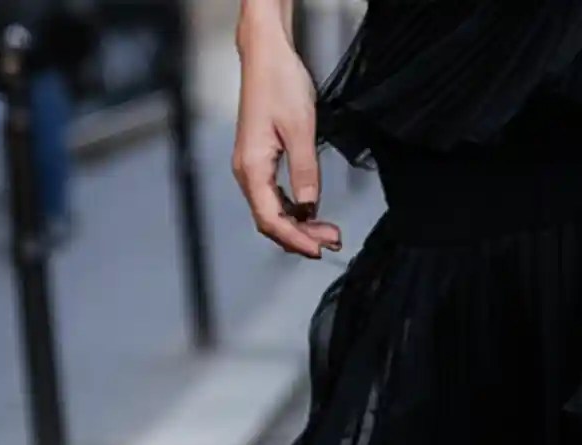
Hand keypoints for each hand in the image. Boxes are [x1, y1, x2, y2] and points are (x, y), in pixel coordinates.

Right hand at [233, 7, 339, 258]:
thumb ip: (305, 171)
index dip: (295, 239)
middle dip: (302, 236)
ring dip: (300, 224)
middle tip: (334, 242)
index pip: (270, 219)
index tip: (320, 250)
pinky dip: (295, 209)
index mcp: (252, 166)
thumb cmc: (282, 86)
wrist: (267, 57)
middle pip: (270, 220)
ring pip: (273, 210)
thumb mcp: (301, 129)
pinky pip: (275, 196)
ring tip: (330, 232)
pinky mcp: (261, 160)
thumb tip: (308, 206)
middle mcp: (247, 171)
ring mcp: (253, 167)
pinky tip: (314, 212)